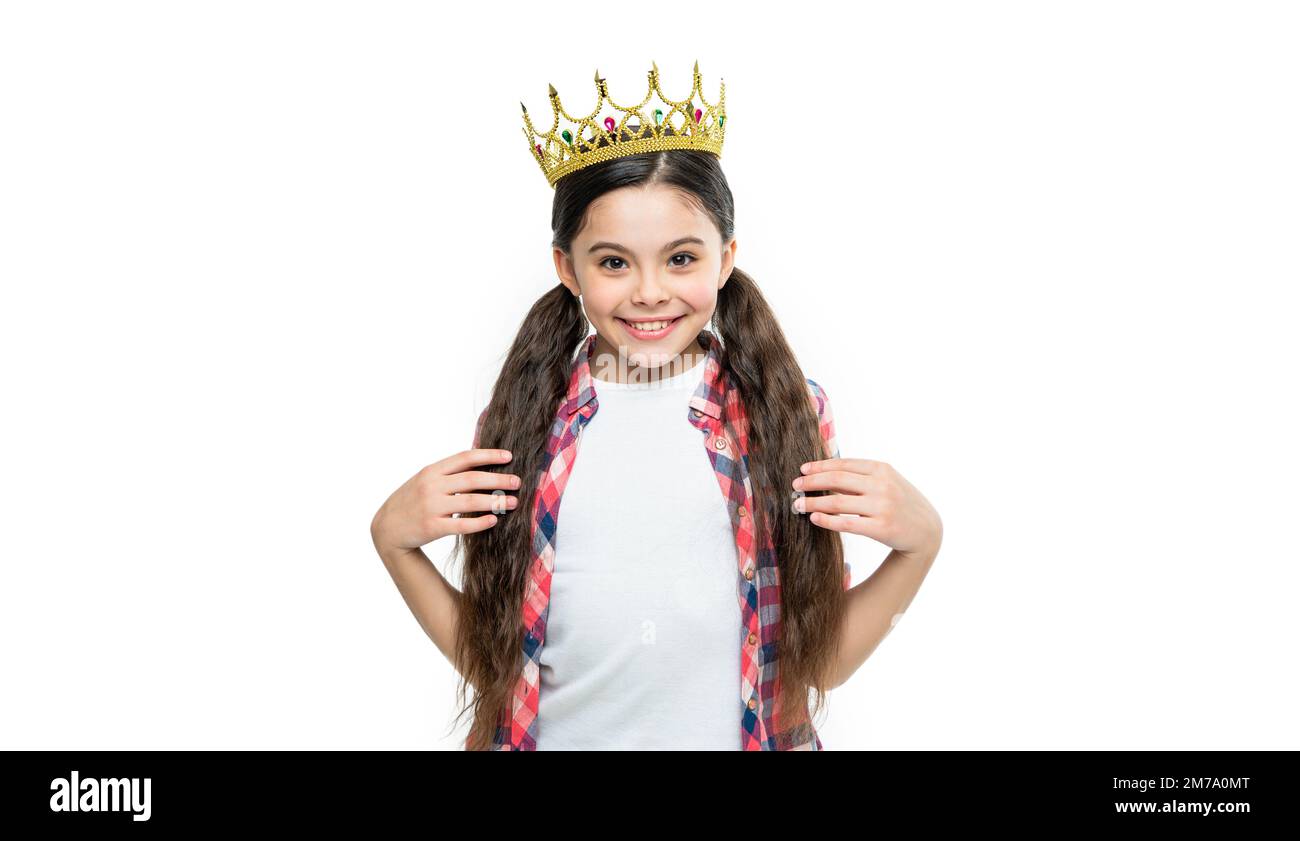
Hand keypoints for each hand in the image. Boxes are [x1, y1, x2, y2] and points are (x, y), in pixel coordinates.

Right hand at [370, 448, 520, 554]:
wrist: (387, 528)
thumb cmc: (412, 501)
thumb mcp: (425, 480)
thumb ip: (449, 473)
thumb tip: (483, 465)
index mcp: (432, 471)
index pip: (465, 457)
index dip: (489, 455)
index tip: (509, 456)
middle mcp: (432, 486)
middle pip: (472, 479)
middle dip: (498, 479)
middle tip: (517, 482)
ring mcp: (431, 507)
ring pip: (470, 501)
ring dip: (495, 501)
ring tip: (513, 502)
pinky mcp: (432, 527)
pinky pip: (461, 524)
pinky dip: (480, 522)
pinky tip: (494, 520)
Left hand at [792, 458, 941, 560]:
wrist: (927, 530)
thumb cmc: (901, 503)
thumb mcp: (886, 482)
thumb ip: (860, 477)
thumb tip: (824, 473)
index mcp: (881, 469)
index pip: (843, 464)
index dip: (819, 466)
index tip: (803, 470)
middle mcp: (882, 485)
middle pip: (837, 480)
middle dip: (812, 482)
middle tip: (795, 485)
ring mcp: (882, 507)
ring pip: (837, 502)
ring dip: (813, 502)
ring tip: (798, 504)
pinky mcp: (881, 528)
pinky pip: (846, 523)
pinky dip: (827, 520)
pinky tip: (814, 518)